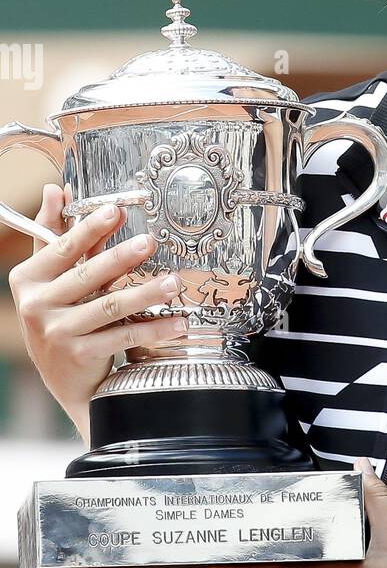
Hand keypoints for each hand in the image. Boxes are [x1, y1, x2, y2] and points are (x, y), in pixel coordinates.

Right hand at [8, 184, 189, 427]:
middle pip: (87, 276)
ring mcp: (57, 333)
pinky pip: (123, 337)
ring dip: (145, 293)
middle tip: (149, 242)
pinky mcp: (80, 355)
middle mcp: (36, 306)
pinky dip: (153, 329)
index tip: (116, 211)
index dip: (89, 229)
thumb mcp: (49, 277)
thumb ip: (53, 234)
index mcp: (28, 279)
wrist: (63, 378)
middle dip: (120, 258)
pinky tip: (177, 321)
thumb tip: (54, 190)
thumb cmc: (59, 316)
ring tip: (173, 282)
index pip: (61, 248)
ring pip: (109, 306)